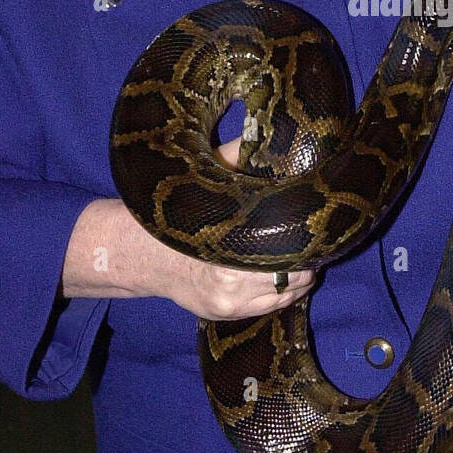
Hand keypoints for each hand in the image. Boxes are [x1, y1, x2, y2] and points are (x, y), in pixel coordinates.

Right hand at [169, 136, 316, 319]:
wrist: (142, 252)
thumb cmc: (183, 211)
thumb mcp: (209, 176)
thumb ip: (241, 156)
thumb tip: (275, 136)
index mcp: (232, 242)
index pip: (292, 251)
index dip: (307, 241)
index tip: (310, 227)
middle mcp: (231, 279)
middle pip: (296, 277)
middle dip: (305, 261)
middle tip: (306, 244)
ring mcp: (228, 302)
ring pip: (286, 296)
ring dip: (296, 280)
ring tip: (294, 261)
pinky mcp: (224, 315)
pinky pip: (269, 309)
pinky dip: (279, 294)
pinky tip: (277, 277)